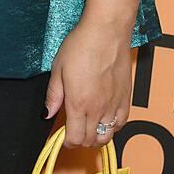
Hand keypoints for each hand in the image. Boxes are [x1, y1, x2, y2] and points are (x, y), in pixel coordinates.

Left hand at [44, 16, 131, 148]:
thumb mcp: (58, 69)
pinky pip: (122, 122)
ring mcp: (114, 104)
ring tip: (89, 126)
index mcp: (78, 104)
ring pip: (108, 135)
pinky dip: (114, 126)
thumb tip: (48, 113)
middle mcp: (98, 108)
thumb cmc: (81, 46)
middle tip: (74, 129)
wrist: (106, 32)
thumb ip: (53, 95)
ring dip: (97, 136)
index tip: (64, 136)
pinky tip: (106, 118)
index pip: (76, 139)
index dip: (68, 141)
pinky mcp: (126, 97)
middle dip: (80, 140)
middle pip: (91, 140)